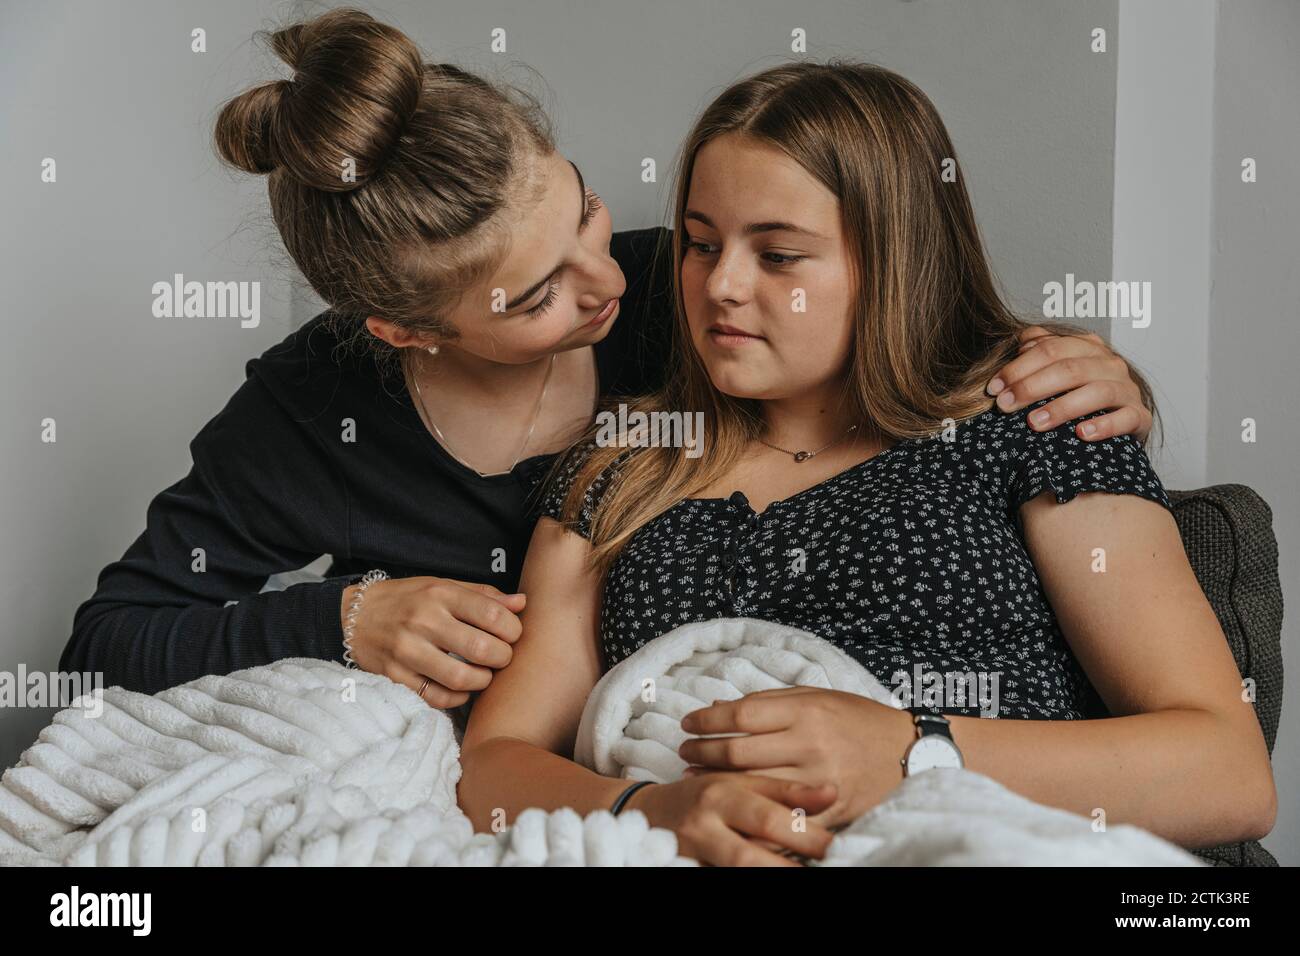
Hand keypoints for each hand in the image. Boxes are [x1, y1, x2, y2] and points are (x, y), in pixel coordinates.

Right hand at [340, 577, 524, 707]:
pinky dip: (457, 698)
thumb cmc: (408, 600)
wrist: (354, 615)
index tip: (512, 635)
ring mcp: (407, 650)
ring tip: (484, 674)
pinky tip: (461, 689)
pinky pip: (436, 698)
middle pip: (482, 649)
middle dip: (503, 658)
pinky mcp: (394, 676)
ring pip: (461, 679)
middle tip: (501, 657)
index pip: (492, 614)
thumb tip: (523, 604)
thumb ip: (484, 596)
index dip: (513, 629)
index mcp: (440, 594)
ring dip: (483, 681)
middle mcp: (424, 621)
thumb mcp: (443, 586)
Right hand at [624, 773, 837, 865]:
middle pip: (748, 855)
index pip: (768, 816)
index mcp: (721, 793)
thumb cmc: (704, 795)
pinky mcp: (685, 868)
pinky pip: (717, 876)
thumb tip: (833, 791)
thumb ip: (785, 789)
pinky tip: (769, 875)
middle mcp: (703, 825)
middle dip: (786, 866)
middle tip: (826, 865)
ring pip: (733, 871)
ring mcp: (690, 853)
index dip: (805, 834)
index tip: (835, 847)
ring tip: (801, 875)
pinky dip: (742, 878)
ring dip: (768, 873)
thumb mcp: (739, 782)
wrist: (646, 814)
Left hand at [678, 688, 914, 829]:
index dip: (706, 719)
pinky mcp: (828, 809)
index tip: (688, 722)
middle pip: (738, 751)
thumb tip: (718, 707)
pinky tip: (729, 804)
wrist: (909, 753)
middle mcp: (810, 744)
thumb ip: (768, 702)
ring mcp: (818, 780)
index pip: (740, 714)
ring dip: (716, 780)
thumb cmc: (858, 719)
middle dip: (702, 751)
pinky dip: (750, 810)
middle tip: (684, 750)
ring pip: (751, 784)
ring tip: (694, 774)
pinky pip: (780, 814)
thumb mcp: (816, 697)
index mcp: (806, 711)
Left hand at [988, 327, 1151, 441]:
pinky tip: (1081, 434)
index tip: (993, 388)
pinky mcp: (1140, 416)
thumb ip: (1040, 351)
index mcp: (1088, 347)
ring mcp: (1127, 389)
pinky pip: (1125, 418)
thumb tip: (1022, 342)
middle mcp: (1111, 363)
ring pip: (1096, 392)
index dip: (1018, 368)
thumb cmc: (1077, 394)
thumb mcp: (1057, 369)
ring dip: (1062, 408)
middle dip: (1032, 387)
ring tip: (1034, 423)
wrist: (1117, 421)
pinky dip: (1104, 426)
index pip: (1050, 349)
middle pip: (1069, 369)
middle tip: (1005, 406)